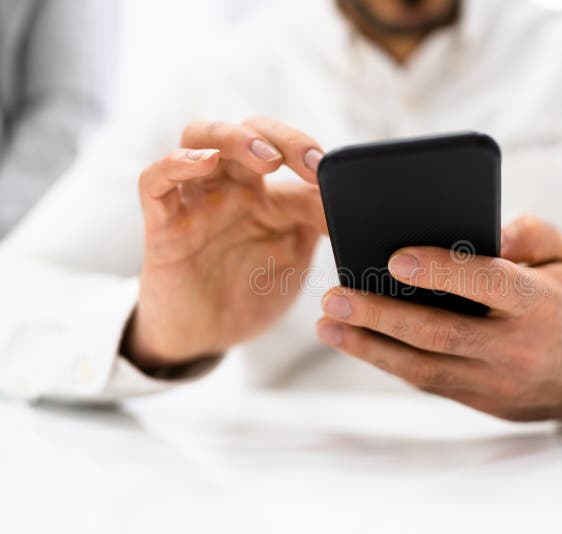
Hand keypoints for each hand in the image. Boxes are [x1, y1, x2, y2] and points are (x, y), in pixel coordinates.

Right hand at [124, 118, 326, 371]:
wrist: (205, 336)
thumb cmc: (249, 292)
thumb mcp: (293, 256)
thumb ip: (315, 223)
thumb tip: (347, 197)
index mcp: (265, 194)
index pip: (287, 153)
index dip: (311, 156)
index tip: (334, 175)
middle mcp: (229, 188)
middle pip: (246, 132)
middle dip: (280, 138)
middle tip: (309, 162)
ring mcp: (194, 201)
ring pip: (198, 138)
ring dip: (233, 138)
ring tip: (265, 158)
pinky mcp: (161, 224)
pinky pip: (155, 181)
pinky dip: (175, 164)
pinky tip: (203, 163)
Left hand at [316, 215, 561, 420]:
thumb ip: (533, 234)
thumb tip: (491, 233)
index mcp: (540, 304)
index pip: (488, 285)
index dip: (443, 272)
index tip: (395, 258)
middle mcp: (516, 347)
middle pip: (441, 334)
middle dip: (383, 317)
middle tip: (336, 298)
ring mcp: (494, 381)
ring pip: (424, 368)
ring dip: (370, 347)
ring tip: (328, 325)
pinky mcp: (477, 399)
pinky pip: (427, 381)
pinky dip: (388, 361)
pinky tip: (355, 341)